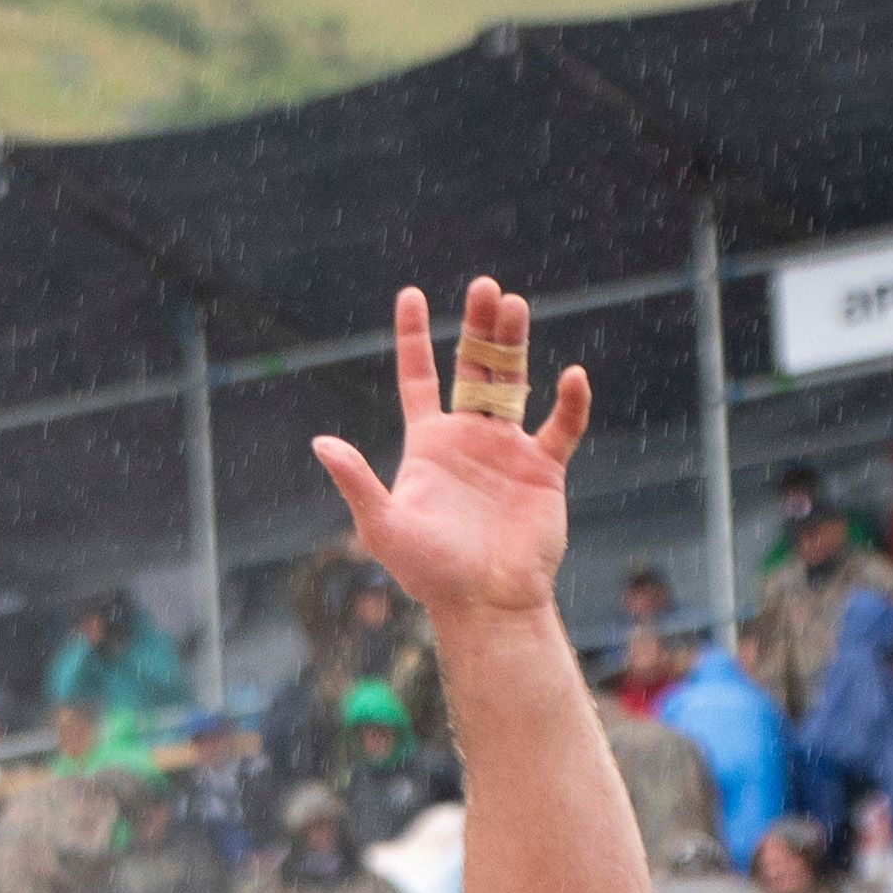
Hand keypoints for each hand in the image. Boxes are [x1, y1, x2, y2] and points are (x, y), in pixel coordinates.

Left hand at [313, 279, 589, 621]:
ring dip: (515, 344)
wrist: (485, 604)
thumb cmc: (429, 572)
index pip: (418, 377)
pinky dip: (570, 402)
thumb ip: (357, 482)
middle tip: (486, 288)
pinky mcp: (544, 468)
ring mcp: (508, 449)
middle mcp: (468, 437)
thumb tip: (321, 442)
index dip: (413, 336)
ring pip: (514, 382)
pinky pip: (562, 426)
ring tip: (515, 305)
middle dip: (479, 327)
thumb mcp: (383, 526)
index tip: (411, 295)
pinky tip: (571, 376)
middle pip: (473, 367)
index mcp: (428, 443)